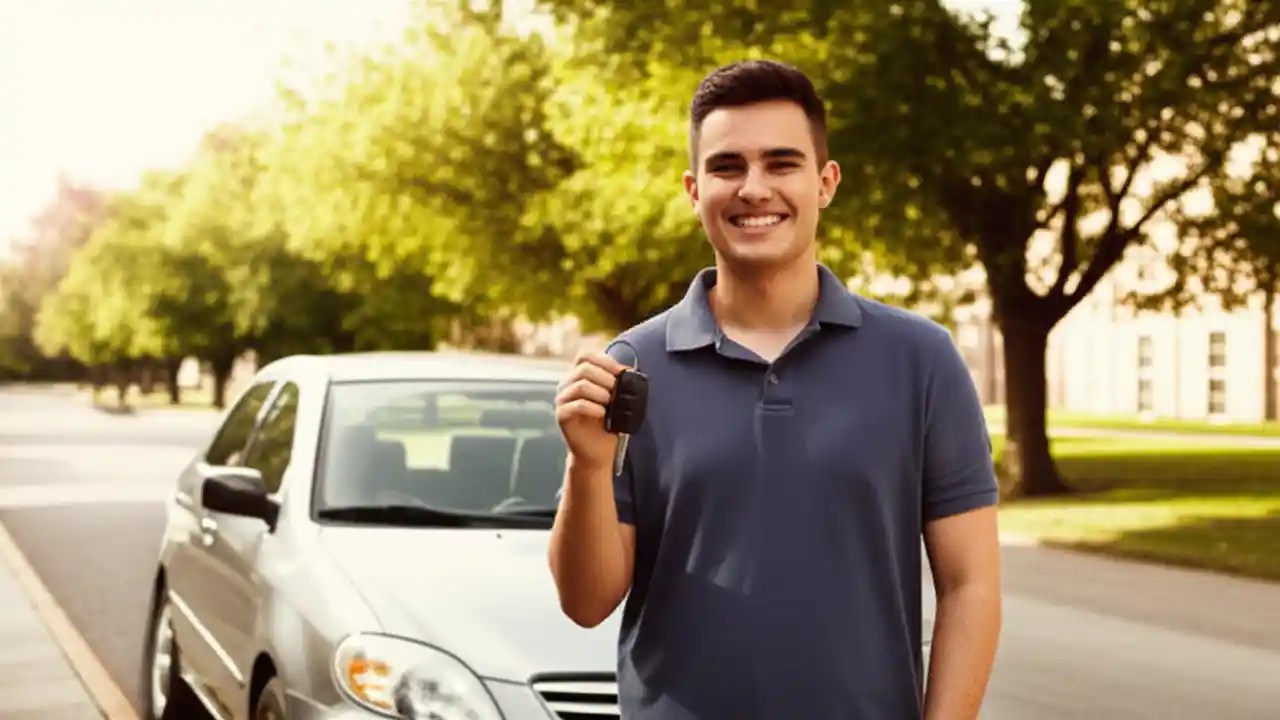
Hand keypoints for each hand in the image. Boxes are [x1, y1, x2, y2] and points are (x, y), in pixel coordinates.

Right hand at [556, 350, 627, 471]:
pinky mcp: (562, 416)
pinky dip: (592, 407)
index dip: (605, 360)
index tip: (623, 371)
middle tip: (617, 389)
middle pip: (583, 368)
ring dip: (600, 391)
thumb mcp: (616, 399)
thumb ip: (618, 383)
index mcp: (578, 376)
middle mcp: (567, 385)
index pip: (585, 356)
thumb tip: (631, 370)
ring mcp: (563, 400)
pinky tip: (603, 413)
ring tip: (610, 401)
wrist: (597, 452)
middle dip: (605, 377)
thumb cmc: (607, 424)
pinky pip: (576, 405)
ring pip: (580, 385)